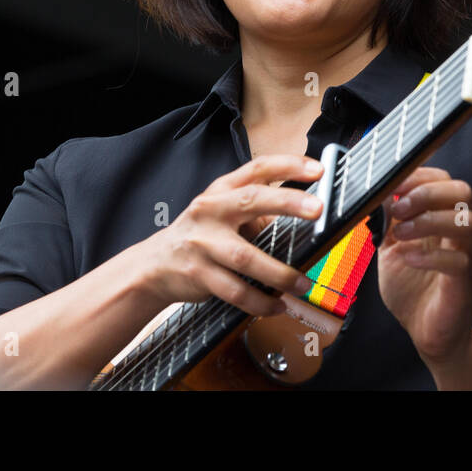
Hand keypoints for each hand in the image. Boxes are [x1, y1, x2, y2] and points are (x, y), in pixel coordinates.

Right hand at [136, 155, 322, 316]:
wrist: (153, 266)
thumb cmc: (201, 235)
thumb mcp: (224, 212)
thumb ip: (259, 210)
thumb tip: (307, 215)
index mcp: (223, 190)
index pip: (258, 168)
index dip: (288, 165)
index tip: (316, 169)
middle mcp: (212, 210)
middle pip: (252, 200)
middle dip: (288, 202)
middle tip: (318, 209)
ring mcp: (203, 242)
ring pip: (246, 257)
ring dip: (280, 273)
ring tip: (304, 284)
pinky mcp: (198, 273)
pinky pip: (235, 291)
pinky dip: (259, 301)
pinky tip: (277, 305)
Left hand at [377, 167, 471, 363]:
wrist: (425, 330)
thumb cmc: (412, 285)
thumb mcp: (391, 246)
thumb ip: (388, 220)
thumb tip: (378, 193)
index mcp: (443, 217)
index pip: (446, 180)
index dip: (421, 175)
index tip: (393, 184)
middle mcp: (459, 232)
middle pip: (463, 192)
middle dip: (428, 192)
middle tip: (399, 207)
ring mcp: (465, 255)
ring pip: (465, 222)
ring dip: (428, 221)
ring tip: (400, 232)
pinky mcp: (463, 283)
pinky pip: (458, 260)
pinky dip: (430, 255)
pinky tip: (407, 258)